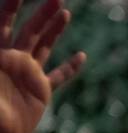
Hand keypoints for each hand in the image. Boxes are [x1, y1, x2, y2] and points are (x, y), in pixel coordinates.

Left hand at [0, 0, 84, 132]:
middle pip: (29, 29)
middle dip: (42, 13)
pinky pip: (58, 77)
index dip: (12, 6)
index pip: (3, 21)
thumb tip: (2, 55)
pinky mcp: (40, 91)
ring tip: (64, 12)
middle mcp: (12, 58)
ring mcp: (27, 73)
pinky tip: (81, 56)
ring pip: (43, 46)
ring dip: (54, 29)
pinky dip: (70, 68)